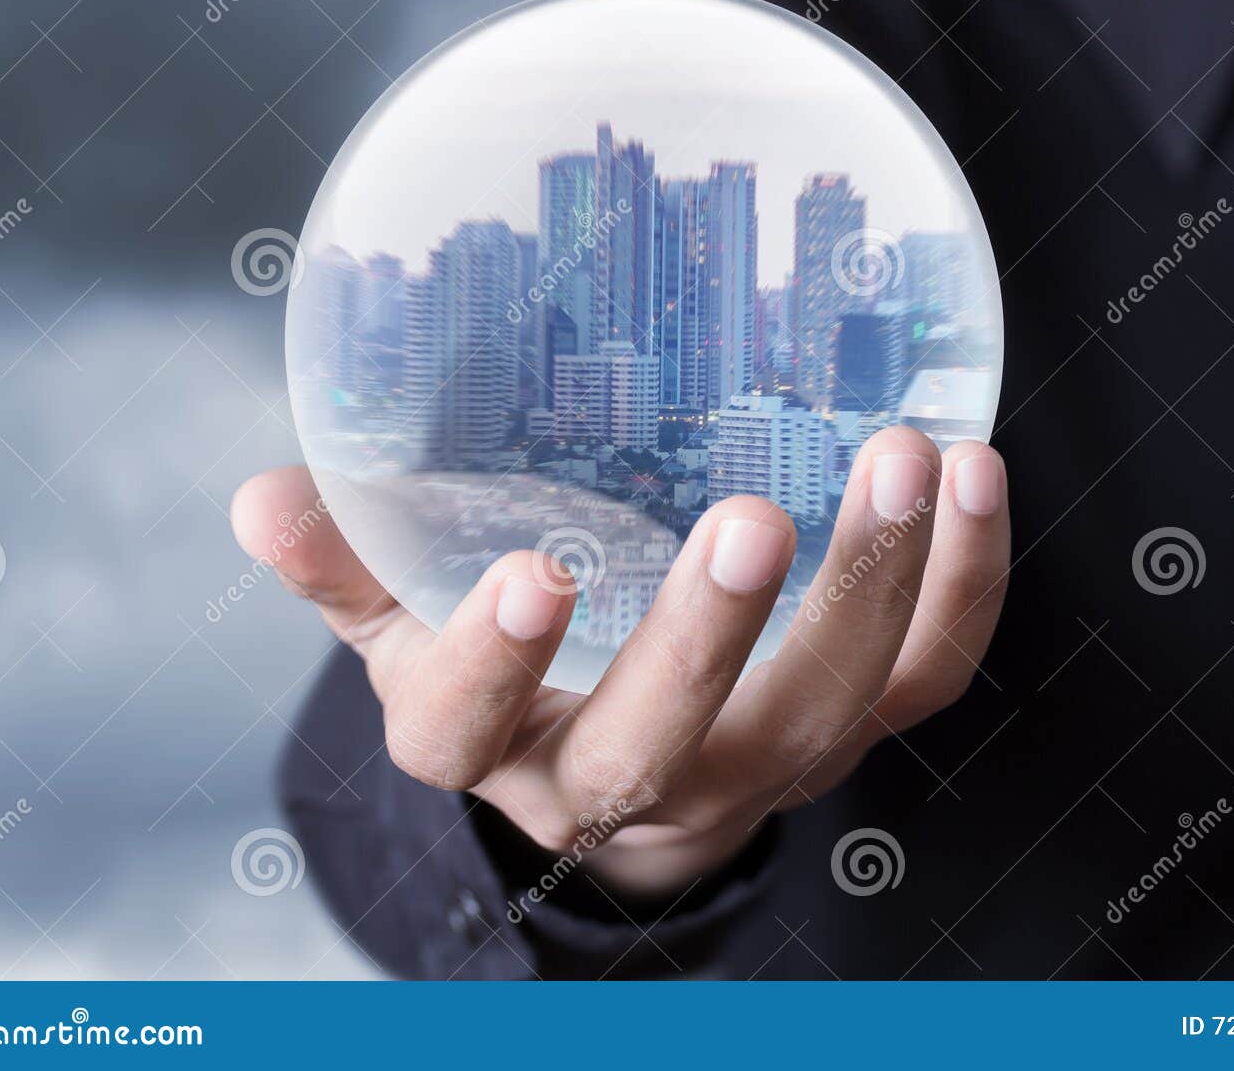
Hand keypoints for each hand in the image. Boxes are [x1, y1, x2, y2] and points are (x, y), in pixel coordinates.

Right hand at [231, 427, 1008, 896]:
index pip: (465, 730)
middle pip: (663, 745)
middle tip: (750, 515)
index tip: (532, 573)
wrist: (626, 761)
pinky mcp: (847, 731)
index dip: (494, 666)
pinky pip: (926, 681)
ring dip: (870, 590)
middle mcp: (623, 776)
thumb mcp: (408, 625)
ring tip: (906, 458)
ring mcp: (751, 762)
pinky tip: (971, 478)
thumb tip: (263, 498)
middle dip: (709, 641)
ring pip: (821, 712)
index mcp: (492, 742)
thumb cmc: (512, 671)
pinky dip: (962, 588)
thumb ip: (347, 564)